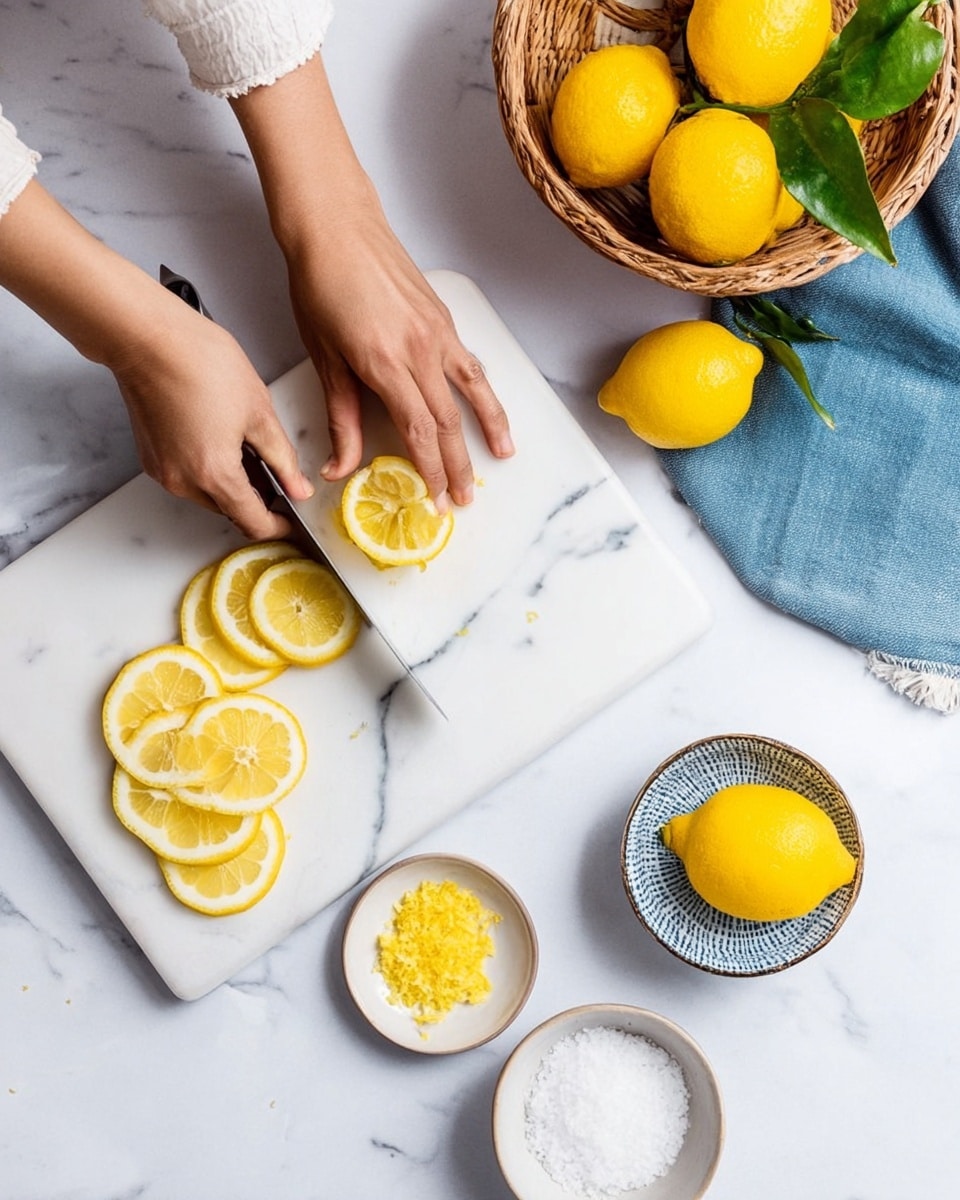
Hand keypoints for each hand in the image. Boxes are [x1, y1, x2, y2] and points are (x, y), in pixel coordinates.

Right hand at [112, 298, 313, 538]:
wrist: (147, 336)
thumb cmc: (199, 361)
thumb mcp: (259, 411)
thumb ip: (282, 458)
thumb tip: (298, 488)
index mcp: (215, 474)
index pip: (253, 523)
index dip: (279, 526)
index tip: (292, 518)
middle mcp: (183, 481)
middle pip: (229, 510)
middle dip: (256, 499)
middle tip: (276, 471)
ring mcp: (163, 471)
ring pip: (207, 495)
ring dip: (231, 483)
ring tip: (246, 445)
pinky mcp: (151, 458)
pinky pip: (187, 477)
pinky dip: (207, 469)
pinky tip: (220, 439)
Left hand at [288, 199, 513, 509]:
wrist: (336, 225)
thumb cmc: (320, 284)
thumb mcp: (324, 358)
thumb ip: (341, 417)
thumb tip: (340, 466)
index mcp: (387, 363)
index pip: (419, 432)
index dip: (431, 471)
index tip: (437, 500)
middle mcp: (420, 350)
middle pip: (449, 422)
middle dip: (458, 466)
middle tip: (463, 499)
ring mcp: (437, 332)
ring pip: (474, 391)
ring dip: (490, 428)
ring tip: (502, 455)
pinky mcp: (442, 318)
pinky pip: (470, 363)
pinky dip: (484, 390)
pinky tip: (488, 406)